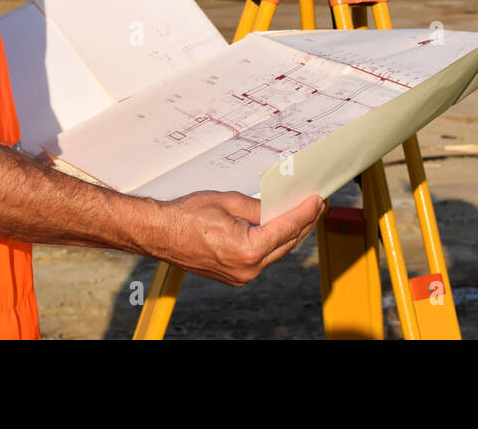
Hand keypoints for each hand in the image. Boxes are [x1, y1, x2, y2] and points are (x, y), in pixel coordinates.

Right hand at [157, 191, 323, 285]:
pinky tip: (278, 229)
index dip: (305, 212)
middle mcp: (247, 269)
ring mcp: (241, 276)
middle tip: (316, 206)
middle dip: (303, 223)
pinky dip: (273, 243)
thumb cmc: (186, 216)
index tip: (316, 200)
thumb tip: (279, 208)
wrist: (160, 233)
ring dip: (290, 234)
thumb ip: (260, 207)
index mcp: (248, 250)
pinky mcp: (235, 276)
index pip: (287, 228)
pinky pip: (262, 259)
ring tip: (302, 215)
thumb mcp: (229, 201)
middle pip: (287, 244)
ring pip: (276, 253)